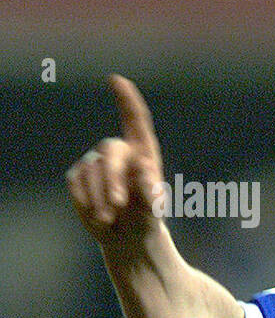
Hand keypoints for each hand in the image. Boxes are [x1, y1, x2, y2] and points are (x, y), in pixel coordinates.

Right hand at [66, 75, 165, 244]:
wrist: (128, 237)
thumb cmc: (147, 219)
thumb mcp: (154, 208)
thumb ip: (151, 190)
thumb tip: (145, 166)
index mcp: (143, 152)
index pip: (135, 120)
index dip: (126, 99)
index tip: (116, 80)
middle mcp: (118, 152)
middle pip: (110, 153)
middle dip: (113, 178)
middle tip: (120, 203)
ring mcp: (95, 162)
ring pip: (92, 172)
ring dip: (101, 198)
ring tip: (111, 219)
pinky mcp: (78, 176)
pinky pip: (77, 184)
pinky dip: (88, 202)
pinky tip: (100, 215)